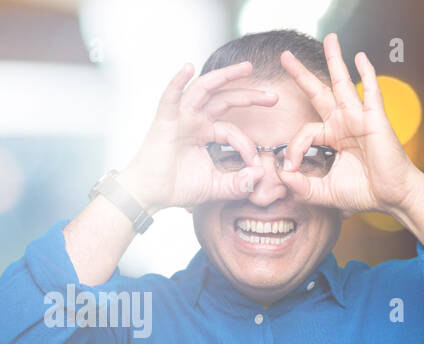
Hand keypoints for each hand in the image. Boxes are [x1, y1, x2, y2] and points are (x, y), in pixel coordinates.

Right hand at [119, 61, 277, 212]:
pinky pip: (171, 97)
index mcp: (205, 133)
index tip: (256, 167)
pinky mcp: (165, 120)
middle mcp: (194, 120)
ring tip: (248, 67)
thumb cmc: (177, 188)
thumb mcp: (215, 186)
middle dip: (251, 97)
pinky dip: (177, 81)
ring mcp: (180, 117)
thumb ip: (238, 184)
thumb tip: (260, 176)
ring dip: (226, 75)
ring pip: (205, 88)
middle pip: (226, 99)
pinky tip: (188, 67)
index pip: (233, 132)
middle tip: (275, 97)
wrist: (148, 195)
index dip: (247, 147)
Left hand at [277, 34, 423, 215]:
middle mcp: (343, 122)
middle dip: (301, 73)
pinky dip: (367, 73)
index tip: (291, 168)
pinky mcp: (374, 118)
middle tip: (285, 56)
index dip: (293, 148)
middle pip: (318, 91)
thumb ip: (301, 187)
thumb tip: (282, 175)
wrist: (391, 196)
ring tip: (329, 39)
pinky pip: (370, 91)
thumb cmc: (363, 191)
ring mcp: (359, 117)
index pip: (304, 131)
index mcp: (332, 135)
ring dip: (334, 60)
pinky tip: (360, 57)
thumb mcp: (323, 191)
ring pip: (342, 83)